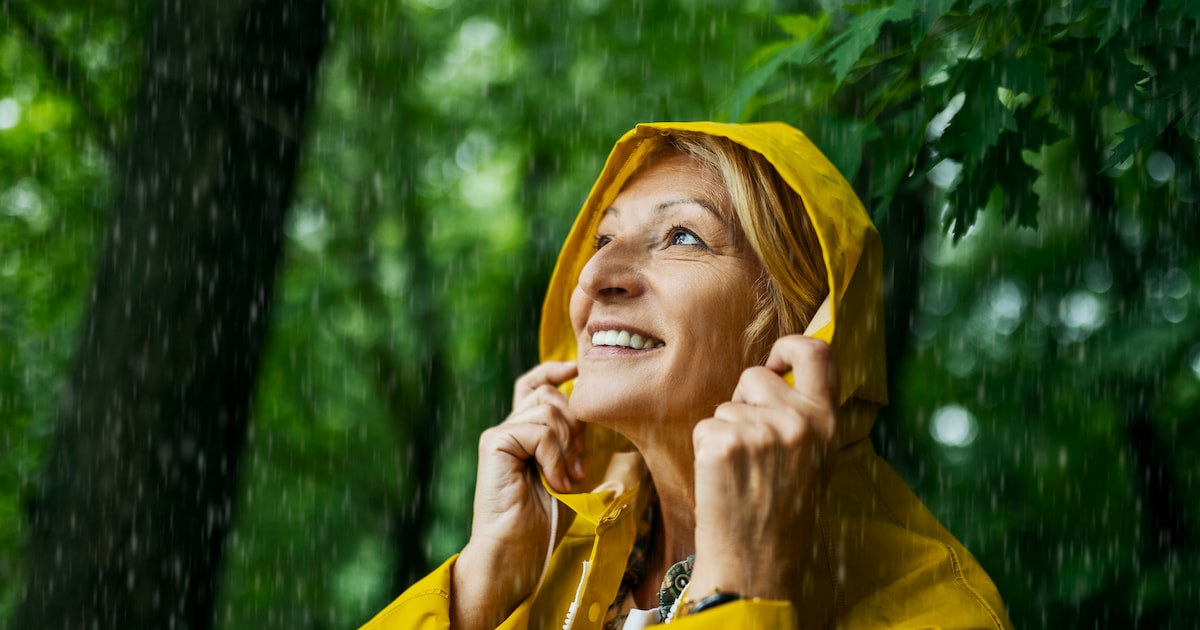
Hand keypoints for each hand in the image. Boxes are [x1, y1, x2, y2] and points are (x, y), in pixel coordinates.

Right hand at [452, 361, 583, 628]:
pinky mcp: (494, 443)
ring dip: (568, 445)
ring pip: (548, 410)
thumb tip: (601, 416)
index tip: (578, 368)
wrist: (515, 554)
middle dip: (575, 424)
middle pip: (550, 394)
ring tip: (567, 478)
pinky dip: (555, 456)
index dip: (555, 371)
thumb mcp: (570, 477)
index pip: (535, 385)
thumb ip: (575, 446)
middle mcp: (508, 429)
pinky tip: (557, 482)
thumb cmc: (542, 523)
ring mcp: (499, 435)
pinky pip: (539, 429)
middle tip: (578, 465)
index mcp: (523, 433)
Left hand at [689, 335, 837, 613]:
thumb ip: (804, 417)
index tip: (774, 362)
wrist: (758, 564)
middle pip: (755, 376)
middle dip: (744, 398)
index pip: (817, 352)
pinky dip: (706, 450)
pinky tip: (723, 481)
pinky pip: (705, 426)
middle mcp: (797, 421)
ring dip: (725, 431)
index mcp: (826, 422)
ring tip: (741, 473)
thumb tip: (780, 373)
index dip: (789, 346)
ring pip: (726, 406)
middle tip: (749, 444)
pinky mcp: (722, 443)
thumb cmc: (783, 514)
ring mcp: (759, 431)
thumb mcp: (814, 461)